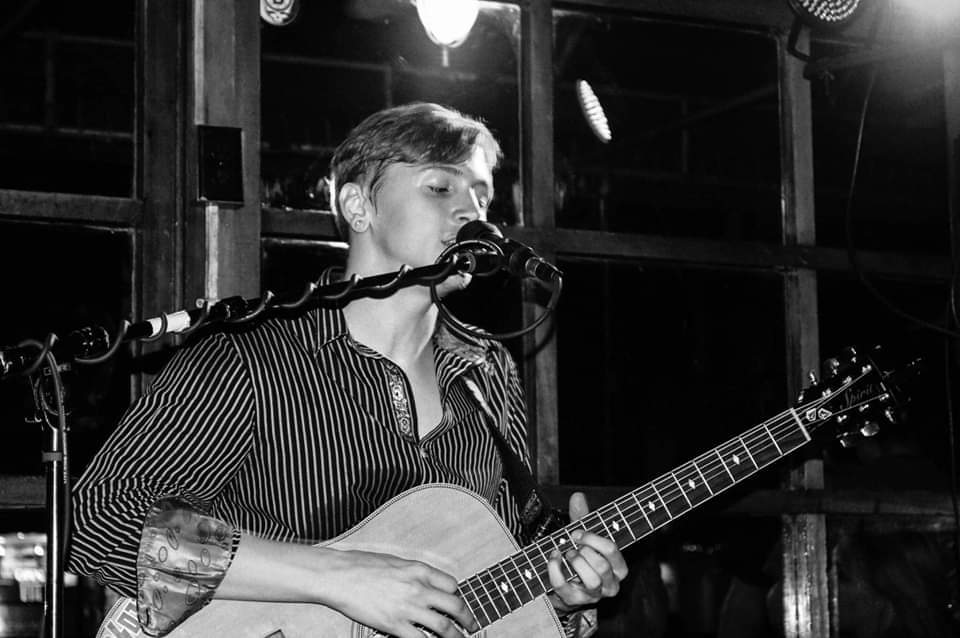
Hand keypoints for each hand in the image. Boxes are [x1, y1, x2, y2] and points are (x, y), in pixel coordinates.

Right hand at [322, 549, 477, 637]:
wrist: (339, 575)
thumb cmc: (361, 565)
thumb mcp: (394, 561)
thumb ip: (412, 573)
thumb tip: (423, 582)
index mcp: (418, 569)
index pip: (451, 584)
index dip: (457, 595)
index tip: (458, 601)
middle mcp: (418, 588)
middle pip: (455, 605)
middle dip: (467, 618)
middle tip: (471, 625)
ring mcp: (408, 607)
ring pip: (444, 626)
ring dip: (456, 636)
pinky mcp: (395, 625)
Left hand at [548, 492, 628, 613]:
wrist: (564, 585)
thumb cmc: (579, 557)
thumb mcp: (583, 537)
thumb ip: (581, 517)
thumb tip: (577, 496)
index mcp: (618, 568)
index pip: (612, 550)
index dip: (592, 538)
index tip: (577, 532)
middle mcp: (610, 585)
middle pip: (602, 565)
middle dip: (583, 550)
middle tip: (572, 544)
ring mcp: (593, 596)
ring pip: (591, 580)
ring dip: (575, 562)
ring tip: (567, 553)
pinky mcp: (574, 601)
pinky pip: (564, 586)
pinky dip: (555, 569)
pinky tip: (553, 557)